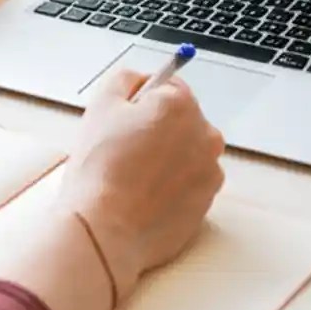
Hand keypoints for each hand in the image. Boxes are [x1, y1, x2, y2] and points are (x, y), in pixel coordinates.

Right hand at [57, 69, 224, 296]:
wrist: (106, 230)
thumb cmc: (100, 171)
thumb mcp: (100, 106)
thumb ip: (125, 80)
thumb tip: (139, 79)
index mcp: (181, 105)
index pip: (168, 87)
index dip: (142, 102)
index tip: (126, 121)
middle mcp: (205, 134)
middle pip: (181, 120)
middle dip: (157, 130)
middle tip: (124, 151)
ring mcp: (210, 171)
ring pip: (186, 153)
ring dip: (166, 159)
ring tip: (132, 178)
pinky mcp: (207, 202)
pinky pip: (189, 184)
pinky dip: (172, 187)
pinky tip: (144, 197)